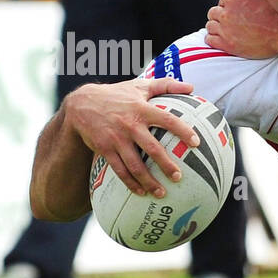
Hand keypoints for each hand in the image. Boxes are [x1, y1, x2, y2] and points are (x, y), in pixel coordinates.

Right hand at [64, 76, 199, 197]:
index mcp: (141, 109)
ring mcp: (116, 139)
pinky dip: (130, 183)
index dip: (182, 130)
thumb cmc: (117, 95)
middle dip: (166, 165)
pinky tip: (141, 192)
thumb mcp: (140, 85)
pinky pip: (119, 170)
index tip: (196, 143)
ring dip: (148, 181)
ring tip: (161, 193)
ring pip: (135, 164)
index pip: (167, 120)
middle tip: (178, 177)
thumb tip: (192, 86)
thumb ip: (166, 85)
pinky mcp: (105, 149)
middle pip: (152, 148)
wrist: (81, 103)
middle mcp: (130, 125)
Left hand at [207, 0, 277, 58]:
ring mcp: (225, 30)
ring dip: (217, 27)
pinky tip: (222, 39)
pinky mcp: (227, 44)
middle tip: (233, 22)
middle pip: (214, 13)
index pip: (223, 1)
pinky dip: (213, 38)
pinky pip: (210, 40)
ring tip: (228, 31)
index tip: (238, 12)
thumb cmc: (277, 10)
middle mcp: (225, 13)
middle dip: (222, 16)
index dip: (230, 6)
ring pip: (211, 26)